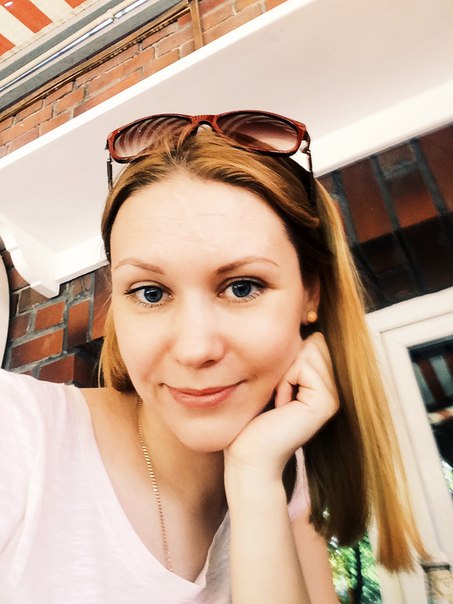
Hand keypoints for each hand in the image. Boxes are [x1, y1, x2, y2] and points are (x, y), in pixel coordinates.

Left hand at [224, 333, 338, 477]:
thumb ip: (292, 355)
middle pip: (314, 341)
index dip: (289, 354)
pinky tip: (282, 405)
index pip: (315, 339)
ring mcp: (334, 396)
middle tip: (280, 392)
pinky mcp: (326, 403)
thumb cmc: (254, 416)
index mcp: (325, 382)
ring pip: (309, 350)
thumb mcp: (276, 377)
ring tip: (280, 398)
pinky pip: (303, 366)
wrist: (249, 454)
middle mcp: (335, 388)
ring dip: (284, 371)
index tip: (280, 384)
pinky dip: (284, 381)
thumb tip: (302, 321)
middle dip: (287, 360)